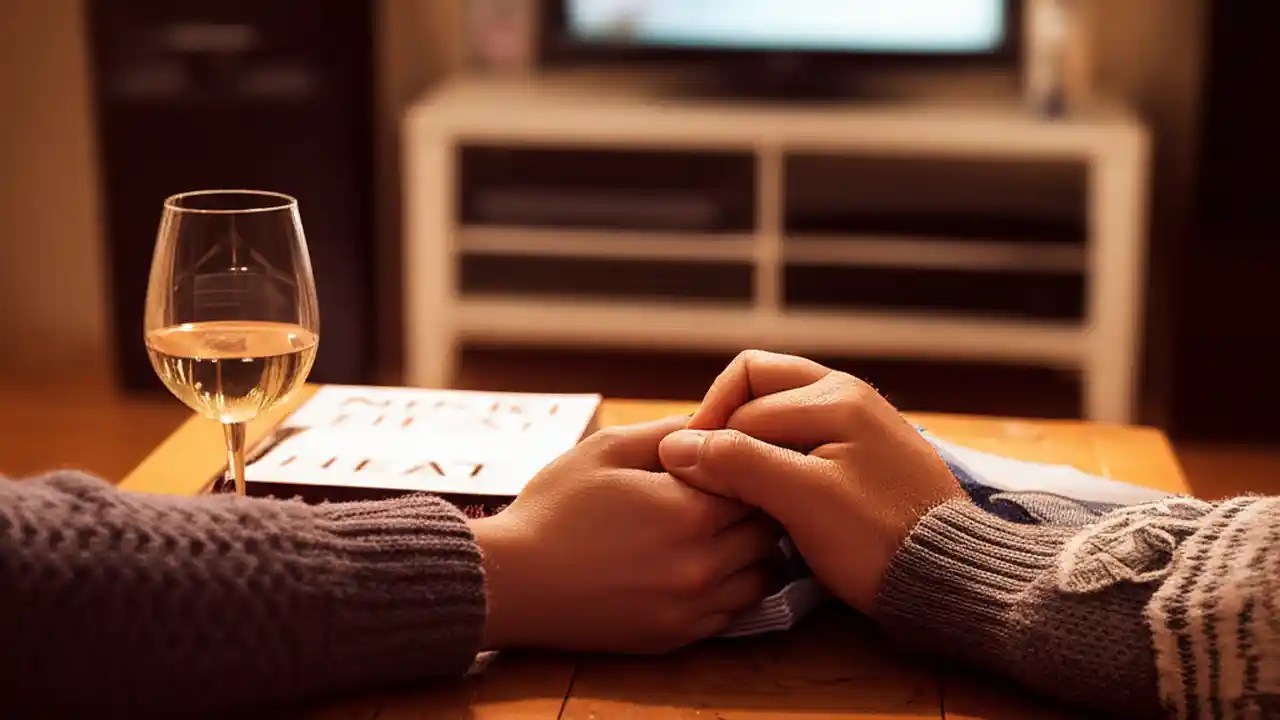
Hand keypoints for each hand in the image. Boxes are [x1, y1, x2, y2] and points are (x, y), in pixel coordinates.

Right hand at [471, 415, 778, 652]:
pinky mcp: (677, 636)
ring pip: (762, 575)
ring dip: (752, 550)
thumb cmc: (554, 508)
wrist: (511, 581)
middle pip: (768, 530)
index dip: (750, 466)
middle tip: (732, 491)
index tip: (734, 460)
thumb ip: (669, 431)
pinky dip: (732, 587)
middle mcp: (700, 564)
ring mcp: (691, 607)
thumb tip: (716, 418)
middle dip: (757, 506)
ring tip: (722, 530)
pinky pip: (734, 611)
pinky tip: (704, 565)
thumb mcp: (607, 449)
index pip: (759, 482)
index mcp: (688, 511)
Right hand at [658, 350, 963, 613]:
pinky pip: (801, 441)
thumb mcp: (801, 500)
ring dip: (749, 448)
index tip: (686, 477)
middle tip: (706, 480)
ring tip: (733, 492)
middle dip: (725, 432)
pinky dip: (775, 462)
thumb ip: (738, 463)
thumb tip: (675, 447)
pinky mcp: (864, 456)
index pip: (742, 395)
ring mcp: (858, 424)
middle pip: (758, 392)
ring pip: (777, 418)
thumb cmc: (876, 540)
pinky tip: (769, 500)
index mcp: (834, 395)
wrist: (951, 580)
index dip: (707, 432)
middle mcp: (847, 395)